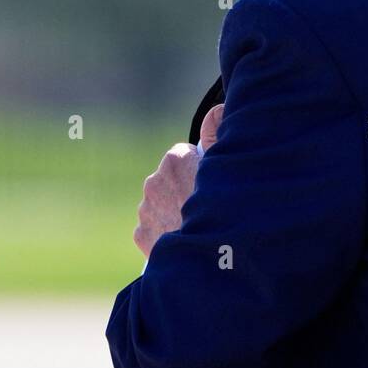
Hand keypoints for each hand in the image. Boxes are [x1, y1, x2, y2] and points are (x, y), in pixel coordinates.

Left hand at [133, 104, 222, 257]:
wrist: (205, 259)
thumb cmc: (223, 210)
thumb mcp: (227, 168)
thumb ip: (219, 134)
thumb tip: (216, 108)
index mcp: (175, 160)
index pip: (186, 155)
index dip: (201, 168)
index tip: (212, 183)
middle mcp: (153, 181)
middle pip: (171, 178)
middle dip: (185, 188)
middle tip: (206, 205)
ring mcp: (144, 209)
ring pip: (161, 203)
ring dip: (174, 209)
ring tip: (196, 225)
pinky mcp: (140, 234)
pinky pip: (153, 227)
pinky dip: (165, 232)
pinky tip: (183, 239)